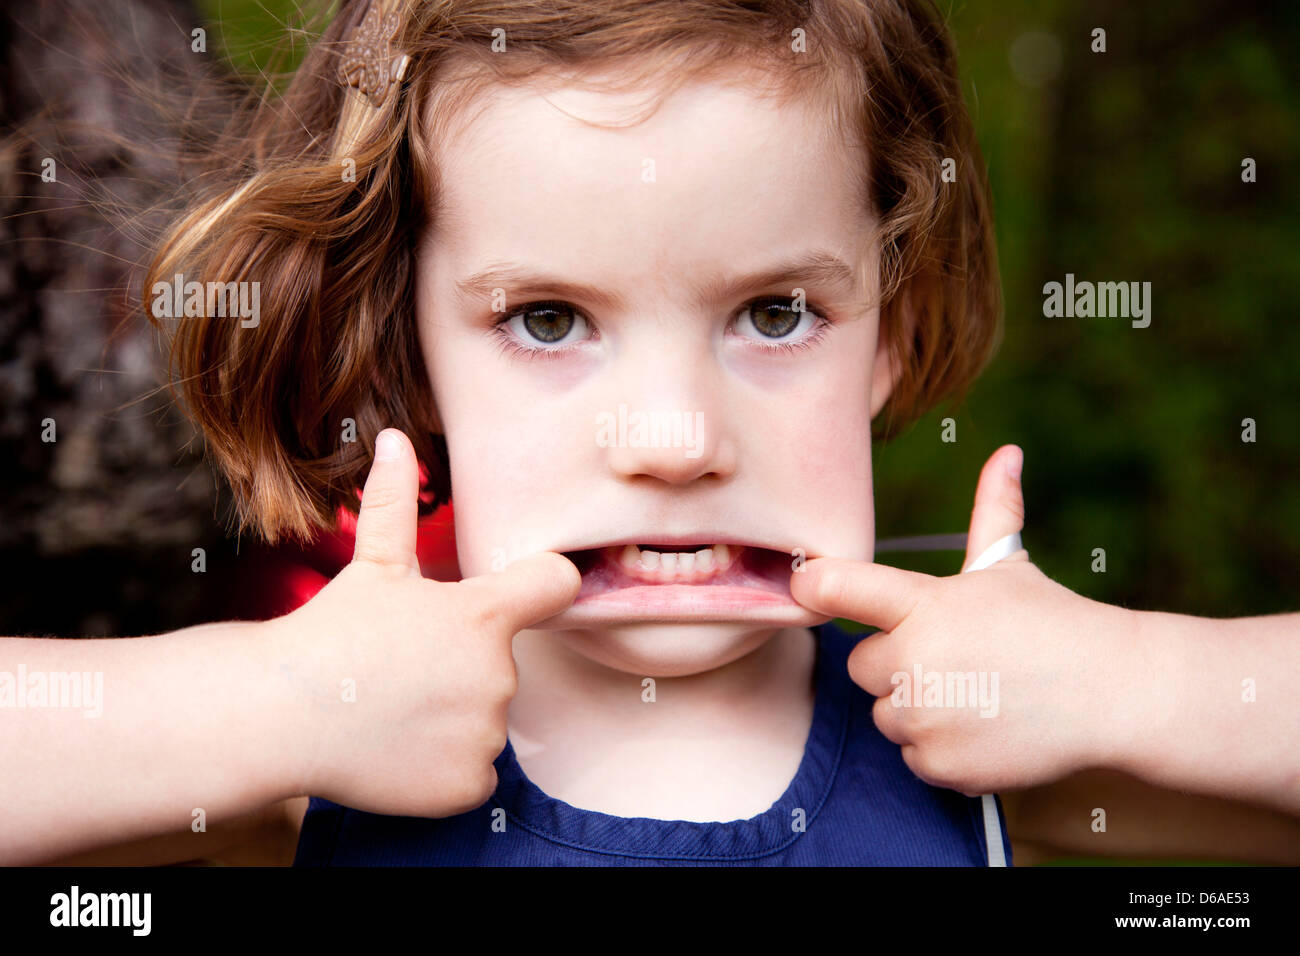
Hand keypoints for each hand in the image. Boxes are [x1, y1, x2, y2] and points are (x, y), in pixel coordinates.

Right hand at [265, 428, 579, 817]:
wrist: (281, 715)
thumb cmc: (330, 633)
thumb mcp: (371, 565)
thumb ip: (392, 501)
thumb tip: (392, 437)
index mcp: (483, 617)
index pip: (555, 585)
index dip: (545, 583)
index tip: (529, 590)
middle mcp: (499, 674)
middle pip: (499, 666)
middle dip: (461, 668)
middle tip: (402, 670)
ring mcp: (486, 732)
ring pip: (482, 721)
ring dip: (450, 717)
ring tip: (392, 709)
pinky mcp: (468, 782)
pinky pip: (472, 771)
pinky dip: (442, 766)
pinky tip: (398, 751)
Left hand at [790, 445, 1141, 795]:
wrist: (1115, 694)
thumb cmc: (1054, 622)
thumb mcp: (1011, 565)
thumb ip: (993, 510)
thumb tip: (1008, 452)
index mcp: (925, 603)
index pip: (837, 586)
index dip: (813, 584)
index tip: (803, 583)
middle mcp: (915, 659)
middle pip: (861, 664)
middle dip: (896, 662)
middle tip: (952, 657)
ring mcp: (926, 716)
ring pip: (885, 714)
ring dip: (916, 708)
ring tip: (974, 692)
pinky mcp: (940, 763)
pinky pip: (911, 756)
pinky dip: (939, 748)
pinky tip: (982, 727)